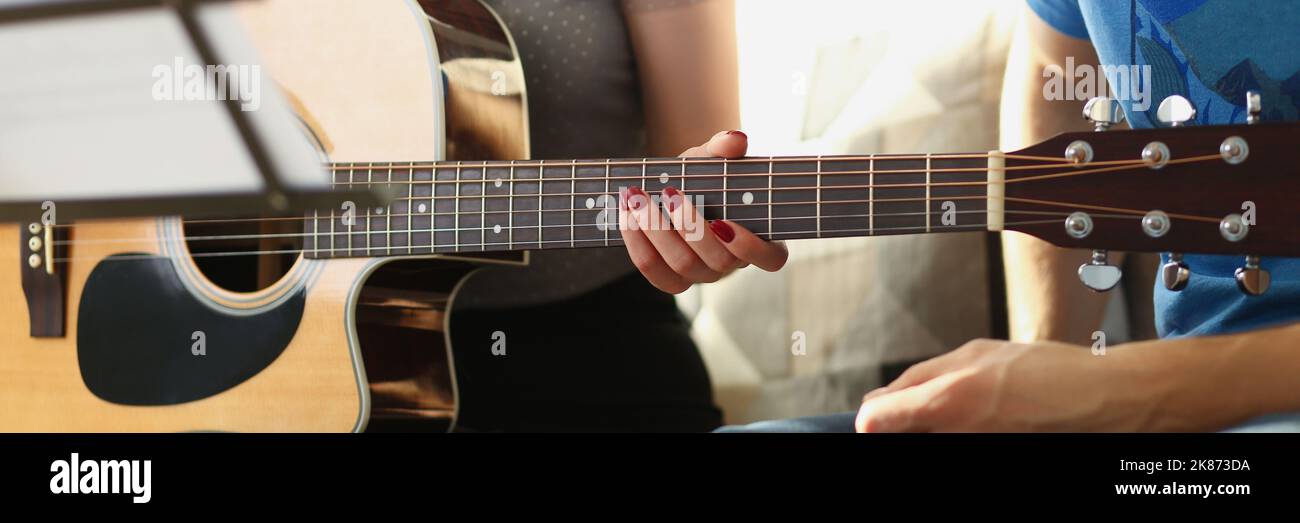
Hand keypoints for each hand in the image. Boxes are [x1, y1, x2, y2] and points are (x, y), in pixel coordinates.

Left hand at [619, 130, 787, 293]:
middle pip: (717, 261)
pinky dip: (637, 241)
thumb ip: (724, 148)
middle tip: (669, 192)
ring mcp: (702, 274)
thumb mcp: (712, 158)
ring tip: (638, 197)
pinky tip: (626, 214)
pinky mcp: (671, 278)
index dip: (749, 247)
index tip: (724, 221)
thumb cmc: (703, 176)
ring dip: (657, 230)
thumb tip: (735, 140)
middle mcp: (732, 263)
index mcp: (759, 237)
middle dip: (690, 226)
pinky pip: (654, 270)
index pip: (771, 258)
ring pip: (683, 266)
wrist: (671, 188)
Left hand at [854, 338, 1158, 431]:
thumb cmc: (1048, 372)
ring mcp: (974, 450)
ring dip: (937, 429)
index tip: (876, 416)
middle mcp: (955, 434)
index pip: (875, 419)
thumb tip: (881, 399)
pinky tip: (990, 425)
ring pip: (931, 442)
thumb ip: (923, 376)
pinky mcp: (991, 458)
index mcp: (946, 399)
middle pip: (902, 435)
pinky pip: (956, 447)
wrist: (1103, 402)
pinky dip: (962, 436)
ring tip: (976, 414)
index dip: (874, 415)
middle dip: (906, 423)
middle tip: (933, 411)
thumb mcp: (978, 354)